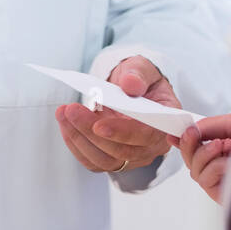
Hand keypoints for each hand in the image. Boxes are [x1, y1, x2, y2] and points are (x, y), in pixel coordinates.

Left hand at [54, 56, 176, 173]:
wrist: (132, 89)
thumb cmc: (141, 80)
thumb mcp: (142, 68)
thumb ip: (139, 74)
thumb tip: (130, 85)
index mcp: (165, 121)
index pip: (147, 135)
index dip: (123, 133)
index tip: (98, 125)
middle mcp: (152, 145)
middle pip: (122, 151)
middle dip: (91, 131)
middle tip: (71, 111)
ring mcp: (134, 156)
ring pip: (105, 159)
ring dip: (79, 138)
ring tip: (64, 114)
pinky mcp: (115, 160)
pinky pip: (93, 161)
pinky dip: (76, 144)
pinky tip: (66, 125)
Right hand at [168, 110, 230, 203]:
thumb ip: (211, 125)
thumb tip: (191, 129)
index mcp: (224, 146)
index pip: (197, 145)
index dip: (182, 139)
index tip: (172, 133)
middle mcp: (220, 163)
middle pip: (189, 158)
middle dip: (187, 144)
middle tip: (192, 133)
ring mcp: (220, 179)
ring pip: (193, 169)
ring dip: (204, 154)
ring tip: (222, 146)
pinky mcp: (221, 192)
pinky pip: (204, 178)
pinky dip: (214, 166)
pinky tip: (228, 162)